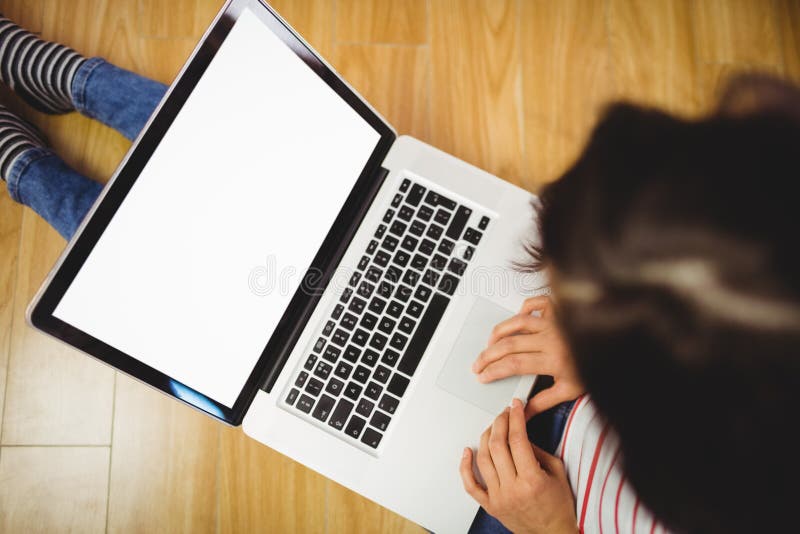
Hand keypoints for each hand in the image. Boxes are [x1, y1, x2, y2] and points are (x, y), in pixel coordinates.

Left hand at [460, 399, 577, 533]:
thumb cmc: (557, 506)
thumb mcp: (557, 473)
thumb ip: (539, 451)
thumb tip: (520, 435)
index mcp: (532, 480)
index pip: (518, 440)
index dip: (515, 418)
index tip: (516, 407)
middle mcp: (512, 489)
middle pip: (497, 446)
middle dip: (500, 422)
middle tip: (504, 413)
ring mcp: (498, 498)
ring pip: (483, 460)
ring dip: (485, 437)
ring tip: (492, 427)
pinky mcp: (489, 505)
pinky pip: (471, 484)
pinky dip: (465, 466)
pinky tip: (467, 451)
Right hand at [472, 296, 584, 417]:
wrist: (615, 349)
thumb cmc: (595, 369)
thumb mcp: (570, 391)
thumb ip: (543, 402)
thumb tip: (522, 411)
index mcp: (554, 360)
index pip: (514, 364)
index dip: (494, 370)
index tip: (483, 376)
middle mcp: (552, 339)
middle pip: (509, 344)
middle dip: (488, 355)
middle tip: (478, 363)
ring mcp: (554, 322)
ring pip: (517, 322)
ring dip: (499, 333)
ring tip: (489, 344)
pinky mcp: (559, 311)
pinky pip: (536, 304)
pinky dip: (523, 308)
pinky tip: (517, 318)